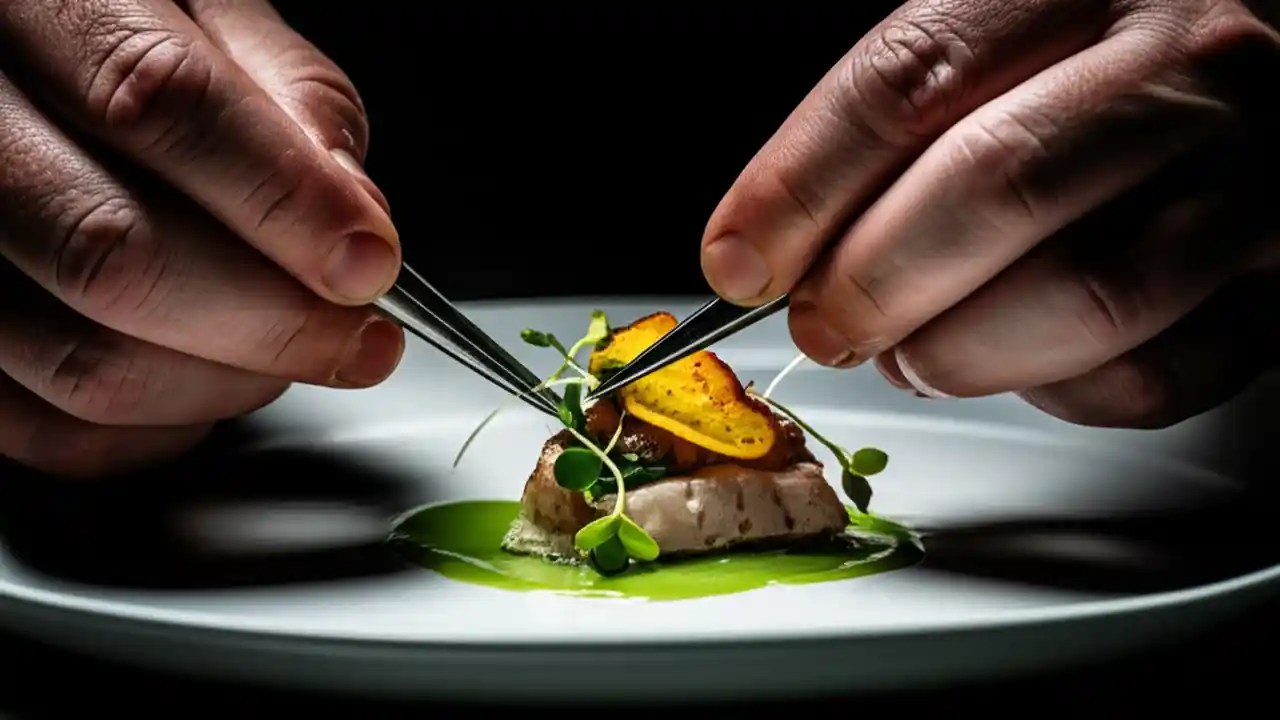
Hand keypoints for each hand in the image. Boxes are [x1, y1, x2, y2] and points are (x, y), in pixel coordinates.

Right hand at [0, 0, 403, 476]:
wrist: (27, 68)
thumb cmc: (124, 37)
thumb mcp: (209, 14)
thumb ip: (289, 93)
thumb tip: (356, 214)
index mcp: (32, 4)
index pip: (154, 99)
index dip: (281, 199)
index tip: (368, 263)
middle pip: (110, 252)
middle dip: (273, 320)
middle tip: (360, 335)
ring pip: (82, 362)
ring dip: (227, 383)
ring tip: (293, 348)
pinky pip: (50, 430)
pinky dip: (161, 431)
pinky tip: (211, 381)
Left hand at [700, 0, 1279, 427]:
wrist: (1251, 94)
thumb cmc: (1092, 78)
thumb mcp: (993, 50)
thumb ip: (887, 130)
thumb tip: (762, 255)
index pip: (910, 79)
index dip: (800, 186)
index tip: (739, 264)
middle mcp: (1184, 66)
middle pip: (994, 185)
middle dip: (873, 283)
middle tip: (824, 326)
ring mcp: (1249, 178)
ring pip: (1081, 293)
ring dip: (958, 351)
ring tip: (914, 352)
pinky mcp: (1276, 287)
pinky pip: (1154, 373)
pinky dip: (1056, 391)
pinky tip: (1023, 360)